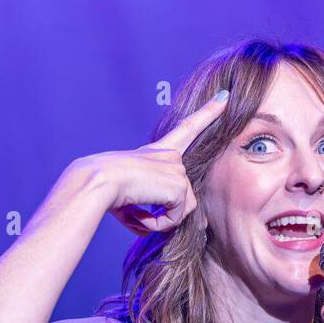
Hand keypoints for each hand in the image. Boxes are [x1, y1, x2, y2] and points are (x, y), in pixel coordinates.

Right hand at [76, 89, 229, 235]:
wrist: (98, 181)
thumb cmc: (106, 189)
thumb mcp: (130, 194)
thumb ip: (148, 206)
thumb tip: (152, 226)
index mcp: (157, 150)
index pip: (187, 129)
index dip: (208, 112)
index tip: (225, 96)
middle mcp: (171, 156)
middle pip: (184, 196)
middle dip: (166, 212)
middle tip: (137, 213)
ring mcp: (177, 170)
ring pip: (182, 210)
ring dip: (160, 220)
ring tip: (136, 213)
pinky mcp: (179, 187)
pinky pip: (175, 219)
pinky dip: (157, 224)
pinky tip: (140, 215)